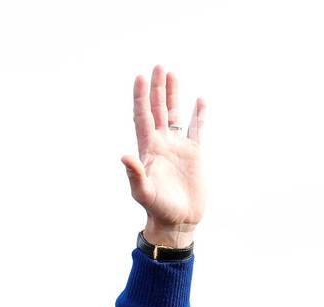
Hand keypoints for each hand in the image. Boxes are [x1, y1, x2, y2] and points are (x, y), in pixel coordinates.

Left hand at [122, 65, 206, 245]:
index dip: (140, 98)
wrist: (177, 222)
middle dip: (157, 89)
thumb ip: (135, 174)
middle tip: (158, 66)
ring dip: (173, 95)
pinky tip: (200, 99)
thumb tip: (123, 155)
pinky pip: (197, 128)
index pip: (142, 117)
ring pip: (175, 115)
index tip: (140, 77)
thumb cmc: (157, 209)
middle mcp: (162, 145)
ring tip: (173, 74)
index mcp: (148, 150)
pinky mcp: (194, 154)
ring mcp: (178, 148)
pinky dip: (199, 114)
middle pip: (157, 110)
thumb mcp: (143, 192)